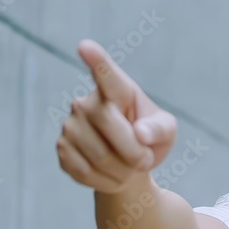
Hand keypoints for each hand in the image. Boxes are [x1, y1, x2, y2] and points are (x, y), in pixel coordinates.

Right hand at [57, 39, 176, 193]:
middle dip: (136, 151)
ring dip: (125, 171)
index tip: (85, 46)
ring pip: (100, 155)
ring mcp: (70, 125)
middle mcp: (87, 102)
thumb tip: (140, 133)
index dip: (97, 61)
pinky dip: (108, 182)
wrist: (129, 164)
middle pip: (110, 126)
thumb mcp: (166, 131)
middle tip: (145, 159)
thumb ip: (160, 129)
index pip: (107, 75)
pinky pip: (86, 173)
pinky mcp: (62, 149)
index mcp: (118, 90)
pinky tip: (114, 176)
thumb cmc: (149, 139)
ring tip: (130, 167)